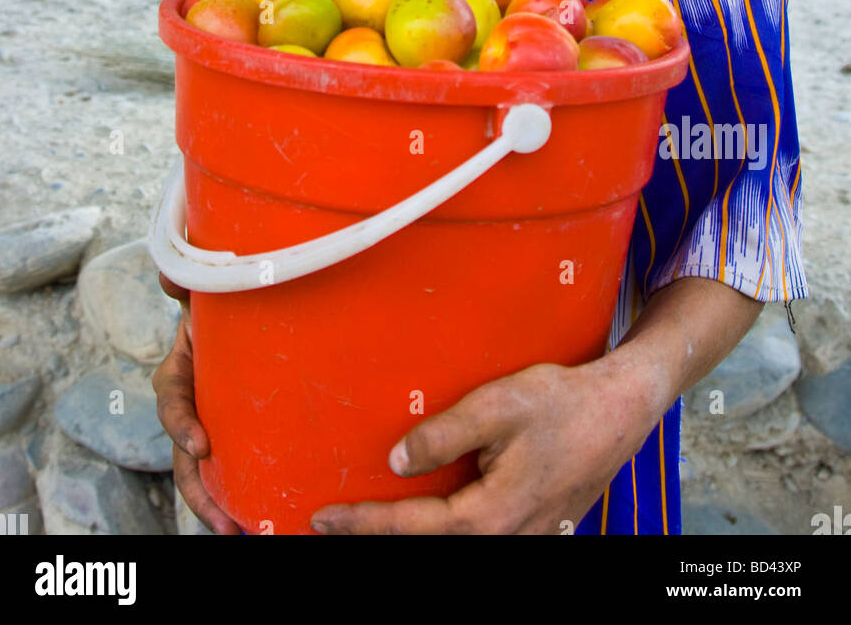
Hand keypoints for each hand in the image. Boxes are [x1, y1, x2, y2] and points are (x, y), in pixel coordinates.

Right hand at [152, 274, 241, 535]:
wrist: (252, 304)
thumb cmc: (226, 297)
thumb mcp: (207, 289)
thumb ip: (189, 280)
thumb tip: (168, 277)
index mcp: (181, 368)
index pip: (171, 400)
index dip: (180, 425)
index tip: (201, 446)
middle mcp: (193, 400)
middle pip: (185, 452)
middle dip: (198, 490)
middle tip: (221, 519)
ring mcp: (214, 418)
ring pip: (204, 469)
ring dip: (216, 502)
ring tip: (235, 531)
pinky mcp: (239, 429)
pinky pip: (235, 463)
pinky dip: (241, 490)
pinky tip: (261, 517)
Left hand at [310, 357, 658, 534]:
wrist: (622, 409)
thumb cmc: (564, 403)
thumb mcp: (498, 405)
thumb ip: (444, 434)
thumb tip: (398, 460)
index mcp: (493, 515)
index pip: (413, 526)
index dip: (364, 522)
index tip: (324, 516)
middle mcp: (509, 537)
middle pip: (432, 545)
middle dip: (382, 534)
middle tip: (336, 524)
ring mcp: (528, 537)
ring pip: (459, 543)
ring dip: (416, 532)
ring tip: (375, 518)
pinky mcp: (539, 527)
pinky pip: (483, 535)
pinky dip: (449, 528)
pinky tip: (433, 512)